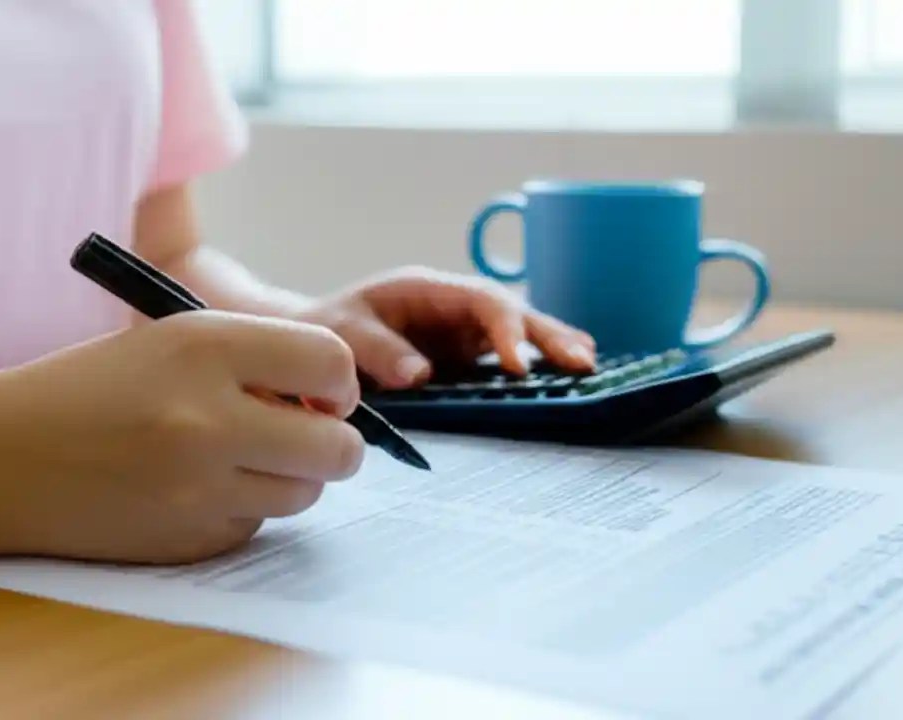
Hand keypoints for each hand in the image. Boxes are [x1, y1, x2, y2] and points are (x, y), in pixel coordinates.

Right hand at [0, 311, 363, 564]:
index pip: (331, 362)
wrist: (1, 458)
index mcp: (204, 348)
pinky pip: (255, 525)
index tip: (320, 392)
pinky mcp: (189, 540)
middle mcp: (208, 419)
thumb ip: (256, 360)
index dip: (338, 382)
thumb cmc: (92, 389)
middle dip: (333, 442)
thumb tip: (334, 403)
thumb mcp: (171, 342)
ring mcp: (200, 489)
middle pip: (339, 447)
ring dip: (286, 476)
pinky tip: (190, 489)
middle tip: (303, 434)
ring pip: (305, 493)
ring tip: (233, 456)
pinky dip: (239, 507)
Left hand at [297, 266, 596, 388]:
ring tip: (588, 363)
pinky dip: (536, 360)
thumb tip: (421, 374)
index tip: (518, 364)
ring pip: (517, 328)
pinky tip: (566, 372)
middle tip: (581, 361)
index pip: (481, 301)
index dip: (505, 329)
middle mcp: (452, 303)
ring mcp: (460, 327)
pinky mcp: (461, 351)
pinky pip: (504, 353)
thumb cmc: (326, 327)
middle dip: (546, 333)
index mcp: (427, 289)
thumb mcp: (343, 333)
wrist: (315, 334)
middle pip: (511, 310)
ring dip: (551, 343)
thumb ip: (377, 351)